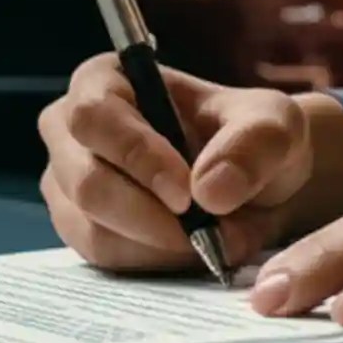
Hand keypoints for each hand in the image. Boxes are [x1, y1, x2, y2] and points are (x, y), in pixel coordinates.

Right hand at [37, 54, 342, 272]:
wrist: (253, 185)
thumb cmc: (252, 139)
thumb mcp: (276, 126)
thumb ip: (253, 145)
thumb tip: (209, 190)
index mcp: (104, 80)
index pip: (94, 117)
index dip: (137, 157)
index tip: (188, 195)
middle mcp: (70, 129)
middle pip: (86, 182)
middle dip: (153, 218)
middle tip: (213, 232)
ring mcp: (67, 182)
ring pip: (93, 229)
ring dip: (160, 246)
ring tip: (214, 239)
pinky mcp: (77, 227)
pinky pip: (102, 258)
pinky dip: (152, 262)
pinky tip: (190, 250)